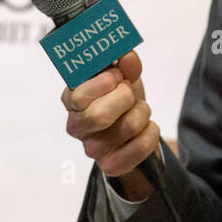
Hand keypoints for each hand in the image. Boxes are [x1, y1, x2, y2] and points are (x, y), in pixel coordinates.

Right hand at [62, 50, 160, 201]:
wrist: (134, 128)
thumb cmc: (121, 97)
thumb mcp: (123, 74)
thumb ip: (124, 62)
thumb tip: (128, 56)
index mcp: (71, 99)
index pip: (78, 95)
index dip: (103, 82)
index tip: (118, 74)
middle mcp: (77, 126)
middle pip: (99, 116)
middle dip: (124, 98)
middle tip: (129, 92)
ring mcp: (92, 149)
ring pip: (126, 128)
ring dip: (142, 112)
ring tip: (140, 108)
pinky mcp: (110, 165)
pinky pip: (138, 148)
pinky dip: (150, 133)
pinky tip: (147, 127)